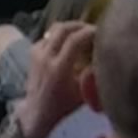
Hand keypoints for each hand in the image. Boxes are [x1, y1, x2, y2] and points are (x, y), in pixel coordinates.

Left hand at [15, 22, 93, 137]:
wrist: (36, 112)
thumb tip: (105, 56)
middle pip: (63, 28)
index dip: (90, 32)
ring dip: (70, 28)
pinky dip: (60, 35)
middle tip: (93, 29)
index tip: (102, 31)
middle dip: (80, 25)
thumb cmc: (62, 105)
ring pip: (54, 29)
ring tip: (82, 32)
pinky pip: (48, 36)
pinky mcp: (32, 52)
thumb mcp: (83, 92)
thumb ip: (92, 74)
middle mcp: (46, 57)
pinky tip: (68, 42)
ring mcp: (37, 53)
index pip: (75, 40)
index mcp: (59, 68)